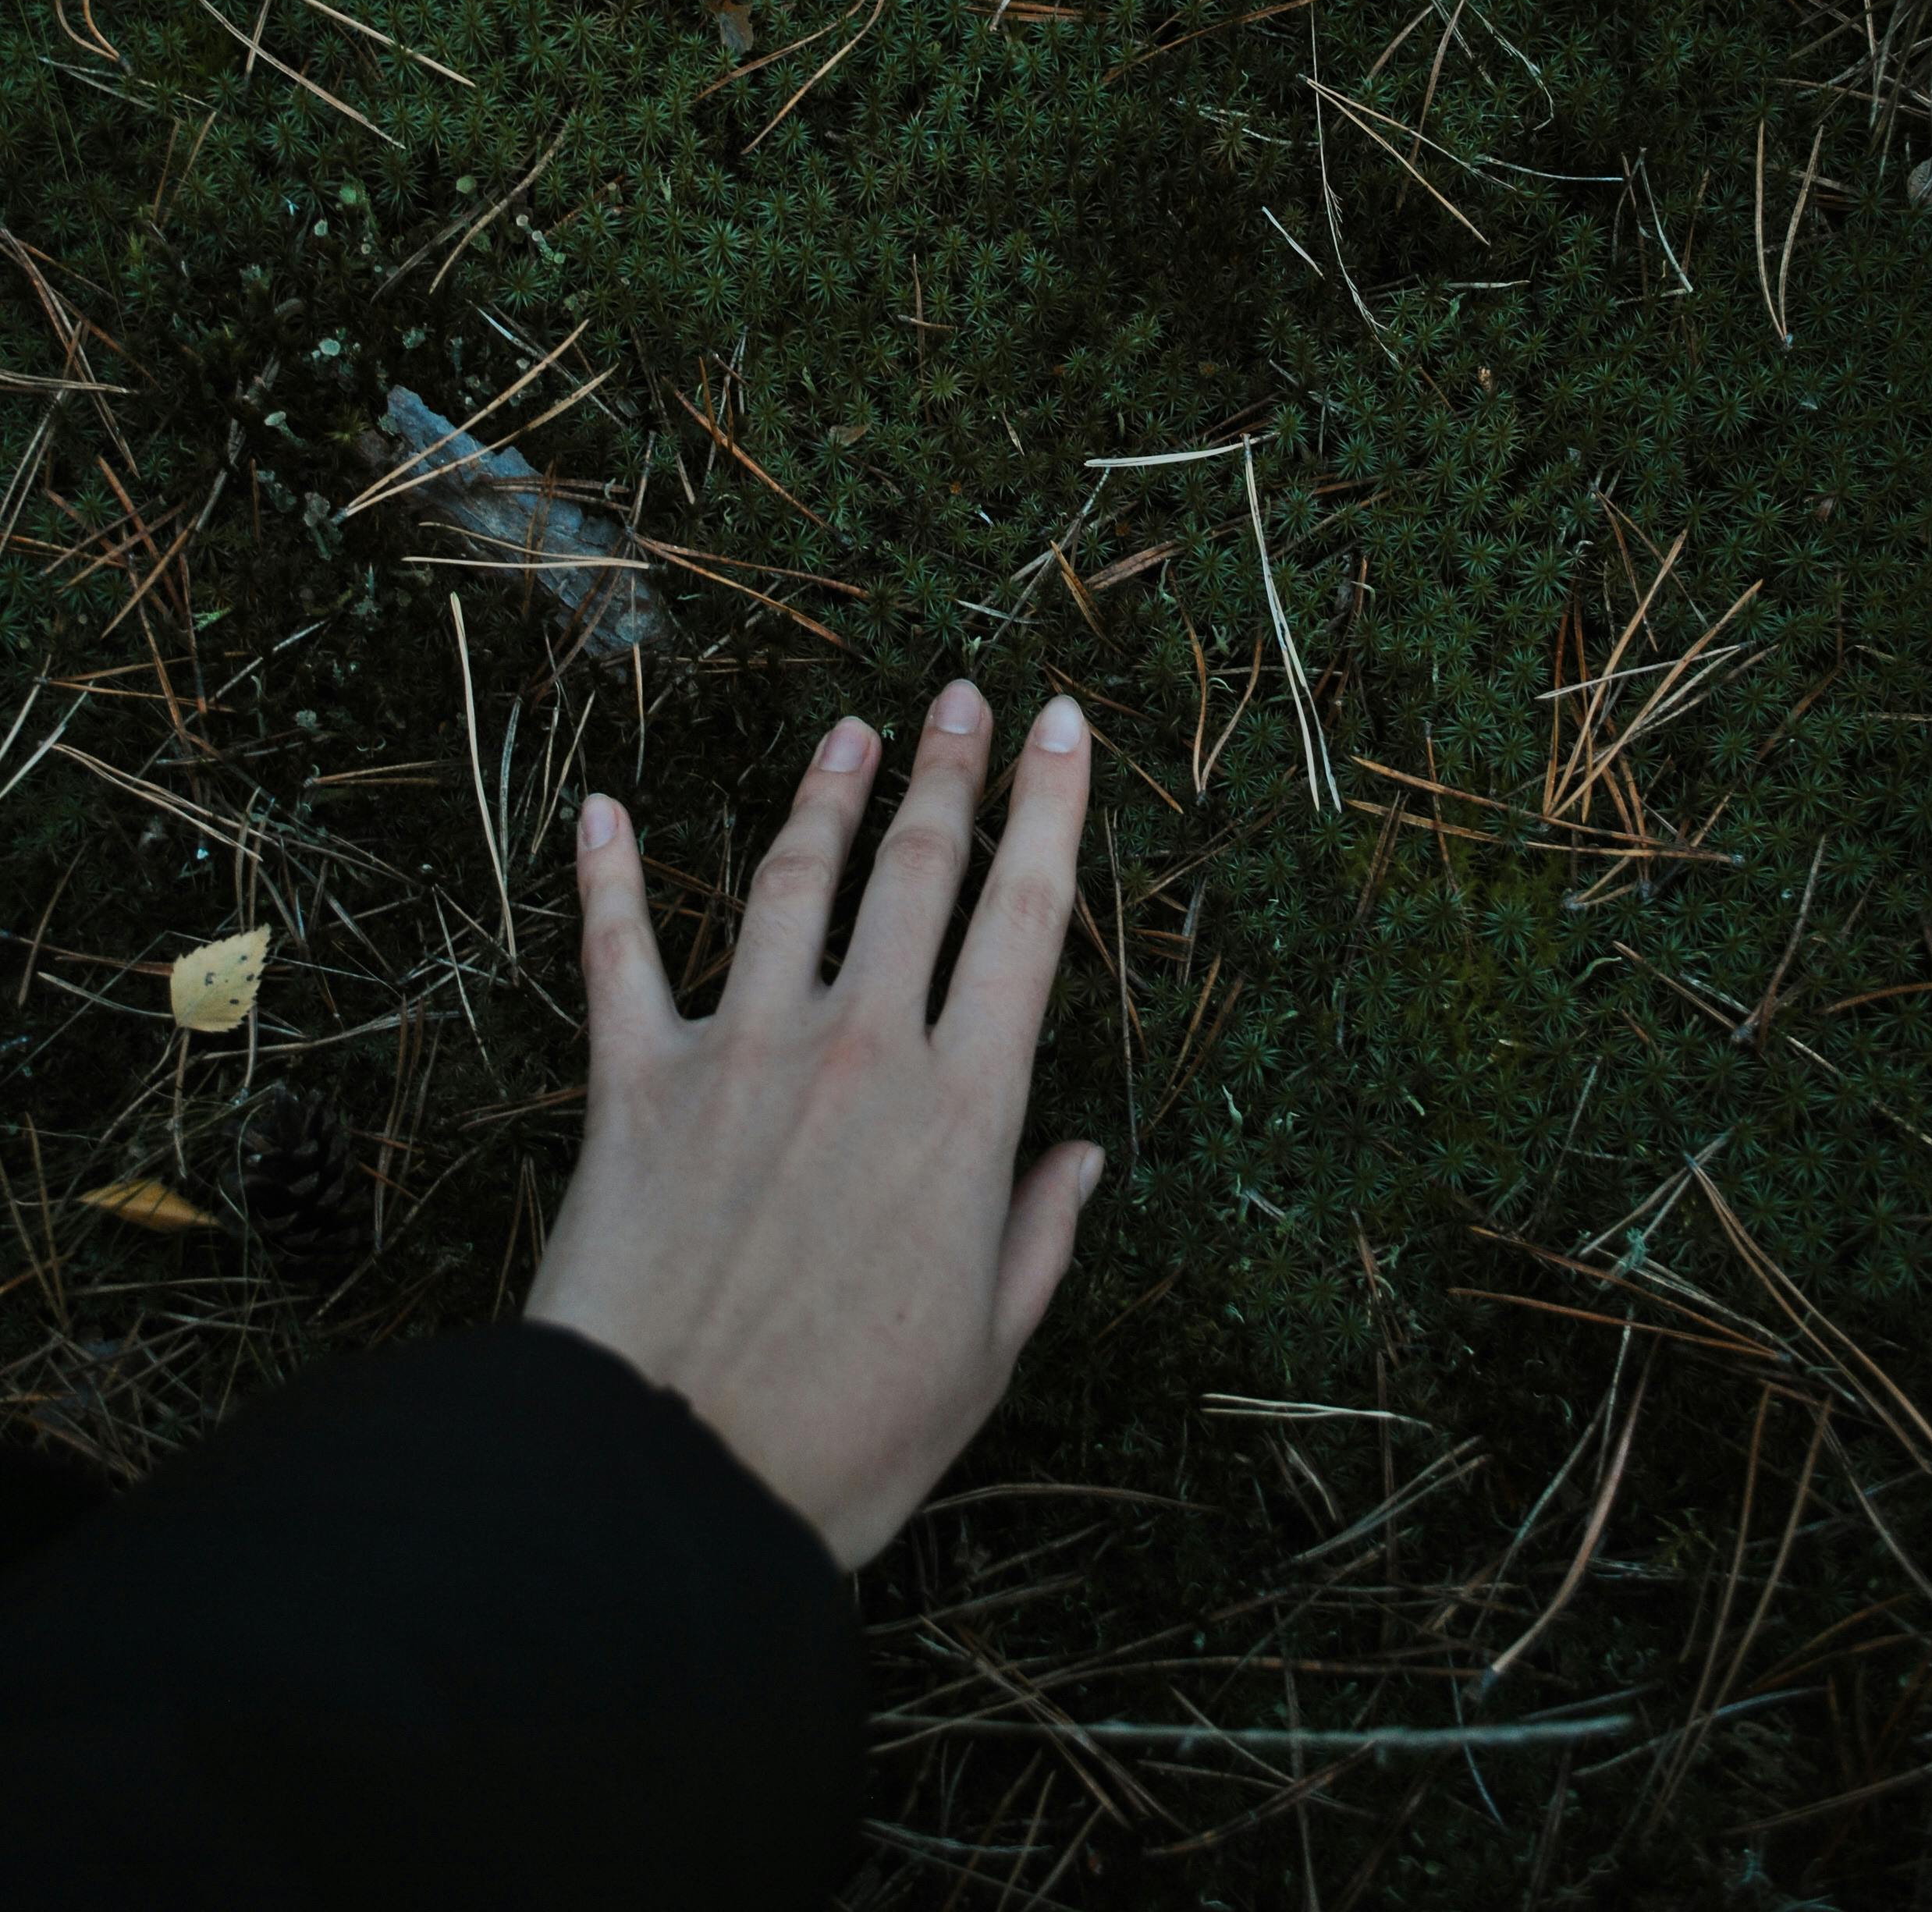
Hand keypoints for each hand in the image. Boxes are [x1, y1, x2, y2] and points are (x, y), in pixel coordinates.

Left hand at [524, 680, 1100, 1567]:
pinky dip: (606, 877)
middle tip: (962, 697)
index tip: (1065, 728)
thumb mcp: (983, 1353)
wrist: (668, 1481)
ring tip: (850, 730)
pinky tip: (601, 810)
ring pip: (792, 883)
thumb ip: (1036, 1237)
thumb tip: (1082, 1157)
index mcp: (965, 1112)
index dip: (1054, 809)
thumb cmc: (844, 1440)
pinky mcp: (636, 1084)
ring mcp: (743, 1054)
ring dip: (824, 795)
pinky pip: (618, 956)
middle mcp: (862, 1051)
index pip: (1027, 920)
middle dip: (947, 771)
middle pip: (917, 871)